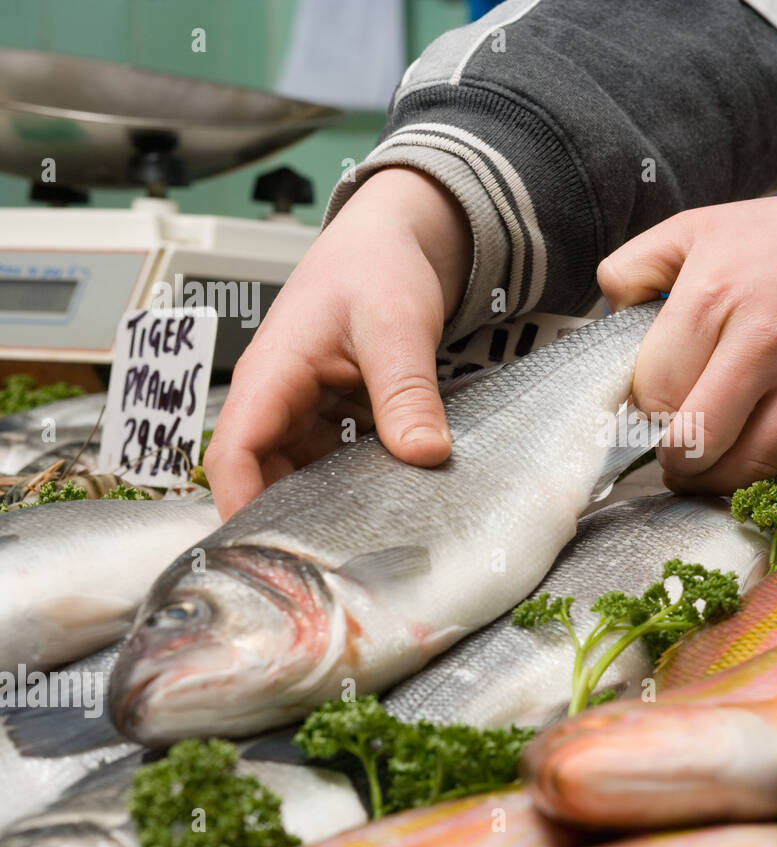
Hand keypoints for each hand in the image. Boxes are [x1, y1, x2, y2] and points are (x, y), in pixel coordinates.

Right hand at [205, 168, 471, 518]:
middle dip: (290, 517)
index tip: (268, 552)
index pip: (235, 452)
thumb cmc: (378, 264)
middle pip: (264, 474)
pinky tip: (391, 501)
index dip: (242, 504)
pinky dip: (357, 481)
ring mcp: (305, 407)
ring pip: (302, 472)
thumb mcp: (397, 327)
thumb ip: (406, 392)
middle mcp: (279, 395)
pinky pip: (335, 460)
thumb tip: (425, 453)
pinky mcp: (334, 413)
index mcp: (272, 372)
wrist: (397, 238)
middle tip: (336, 563)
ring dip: (329, 502)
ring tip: (368, 539)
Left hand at [597, 169, 776, 496]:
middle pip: (698, 443)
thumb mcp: (697, 227)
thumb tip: (608, 316)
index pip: (654, 393)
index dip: (645, 414)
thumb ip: (635, 265)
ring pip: (754, 469)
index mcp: (714, 296)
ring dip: (723, 486)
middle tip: (676, 459)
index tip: (654, 414)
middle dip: (677, 463)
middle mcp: (766, 342)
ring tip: (712, 473)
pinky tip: (773, 482)